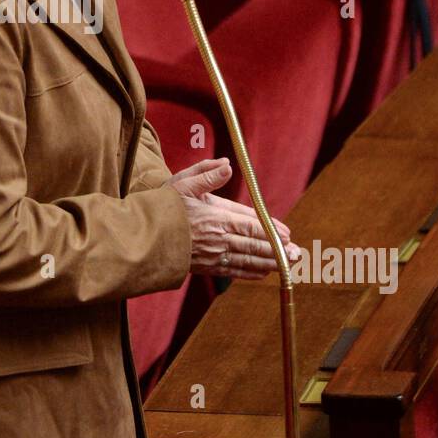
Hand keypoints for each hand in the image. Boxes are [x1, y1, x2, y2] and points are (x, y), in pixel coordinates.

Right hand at [168, 158, 301, 279]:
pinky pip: (234, 271)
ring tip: (287, 264)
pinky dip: (251, 272)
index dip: (272, 230)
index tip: (288, 234)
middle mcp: (218, 239)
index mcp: (216, 217)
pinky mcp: (205, 267)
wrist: (140, 239)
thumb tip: (228, 164)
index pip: (251, 224)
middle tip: (298, 254)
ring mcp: (212, 255)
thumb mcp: (183, 183)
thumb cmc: (161, 208)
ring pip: (248, 260)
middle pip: (255, 245)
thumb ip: (207, 174)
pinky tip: (262, 273)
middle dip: (279, 250)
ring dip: (270, 263)